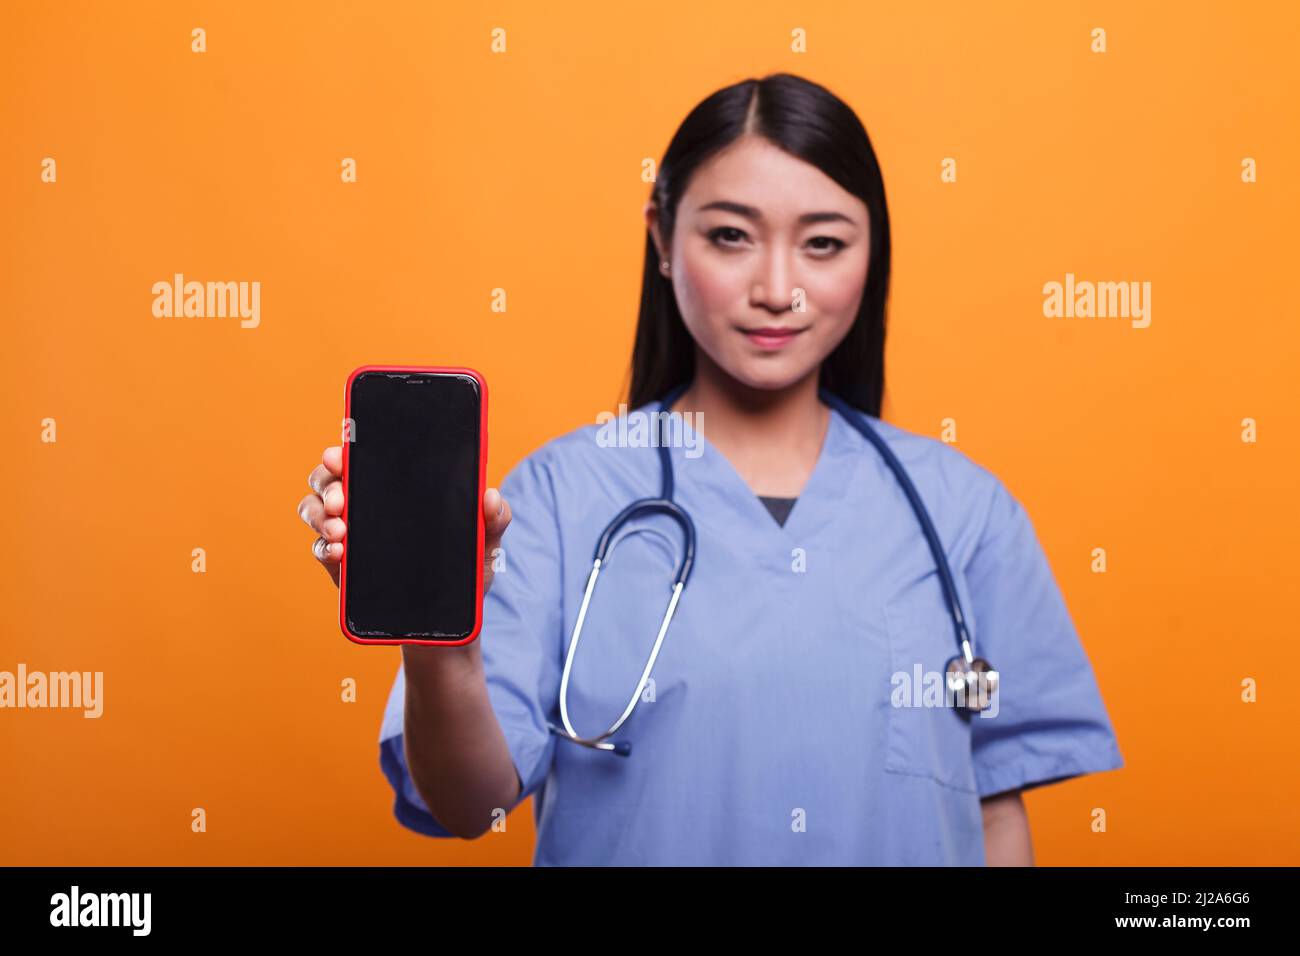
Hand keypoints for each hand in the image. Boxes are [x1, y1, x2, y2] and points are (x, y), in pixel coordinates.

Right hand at [296, 446, 511, 593]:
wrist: (451, 618)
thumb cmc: (467, 566)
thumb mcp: (486, 540)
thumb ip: (494, 517)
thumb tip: (490, 497)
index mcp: (397, 486)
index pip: (363, 456)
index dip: (344, 449)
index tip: (339, 453)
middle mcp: (367, 503)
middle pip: (328, 478)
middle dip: (327, 482)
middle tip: (341, 499)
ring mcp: (350, 532)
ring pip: (315, 509)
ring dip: (319, 514)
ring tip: (339, 530)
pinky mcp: (342, 564)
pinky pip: (320, 547)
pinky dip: (323, 547)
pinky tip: (338, 552)